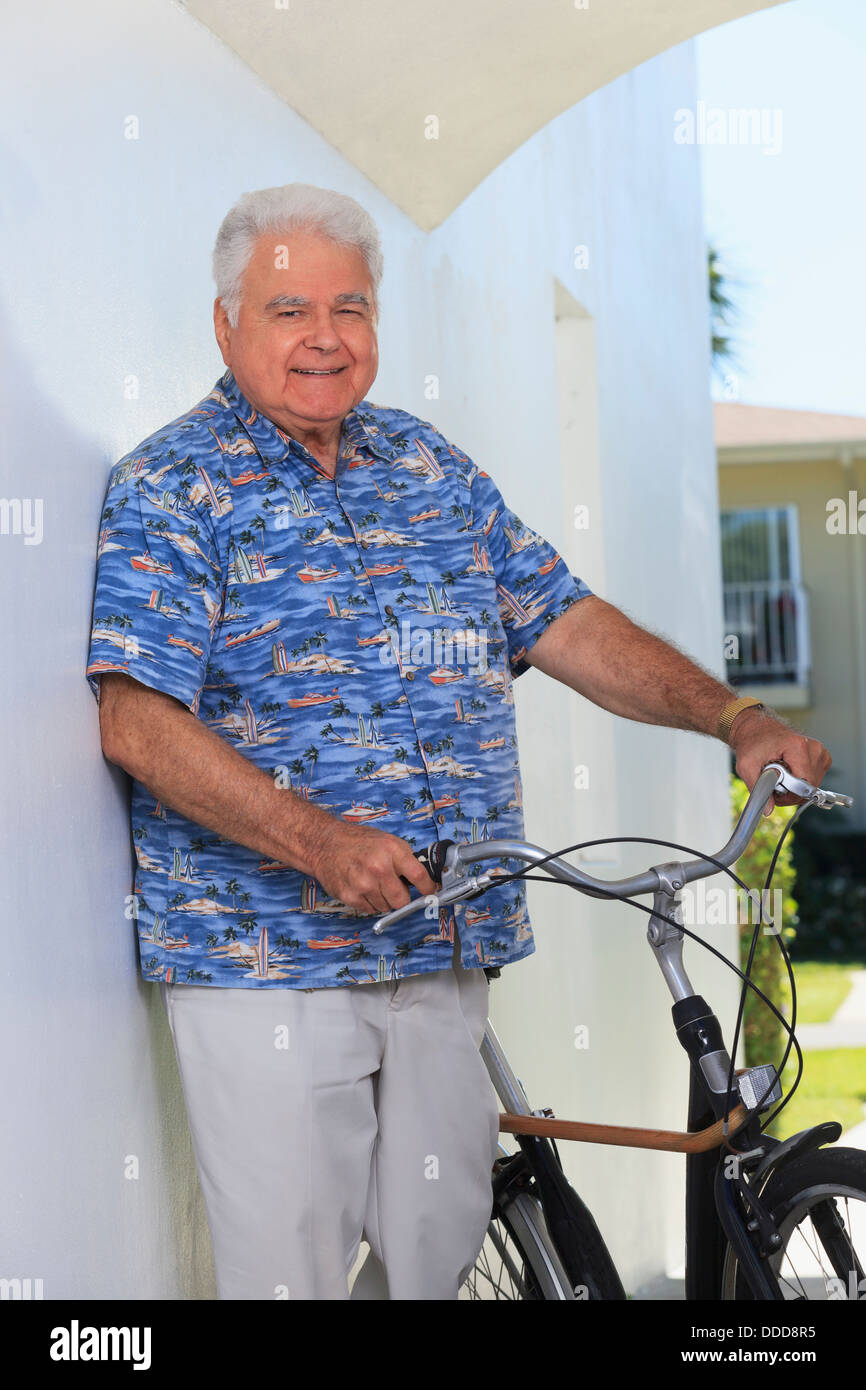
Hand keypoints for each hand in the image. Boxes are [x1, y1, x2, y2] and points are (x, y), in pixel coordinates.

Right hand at [304, 820, 438, 915]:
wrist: (325, 844)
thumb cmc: (358, 842)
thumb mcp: (387, 840)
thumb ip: (405, 859)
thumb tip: (423, 879)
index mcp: (392, 850)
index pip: (419, 876)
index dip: (427, 888)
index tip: (430, 892)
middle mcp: (379, 867)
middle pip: (402, 900)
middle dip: (401, 897)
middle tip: (394, 887)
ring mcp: (363, 884)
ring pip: (386, 907)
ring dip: (383, 900)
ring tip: (373, 883)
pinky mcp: (350, 896)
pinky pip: (370, 910)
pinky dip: (369, 902)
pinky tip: (362, 887)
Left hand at [728, 707, 831, 812]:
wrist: (757, 729)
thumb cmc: (752, 744)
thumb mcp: (747, 766)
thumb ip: (757, 788)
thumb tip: (768, 810)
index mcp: (798, 747)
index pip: (804, 785)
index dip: (789, 795)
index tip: (775, 792)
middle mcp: (813, 748)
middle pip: (810, 786)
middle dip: (791, 792)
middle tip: (774, 784)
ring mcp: (820, 751)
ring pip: (813, 785)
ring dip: (796, 787)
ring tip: (781, 776)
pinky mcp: (821, 756)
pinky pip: (815, 778)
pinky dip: (802, 780)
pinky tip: (790, 772)